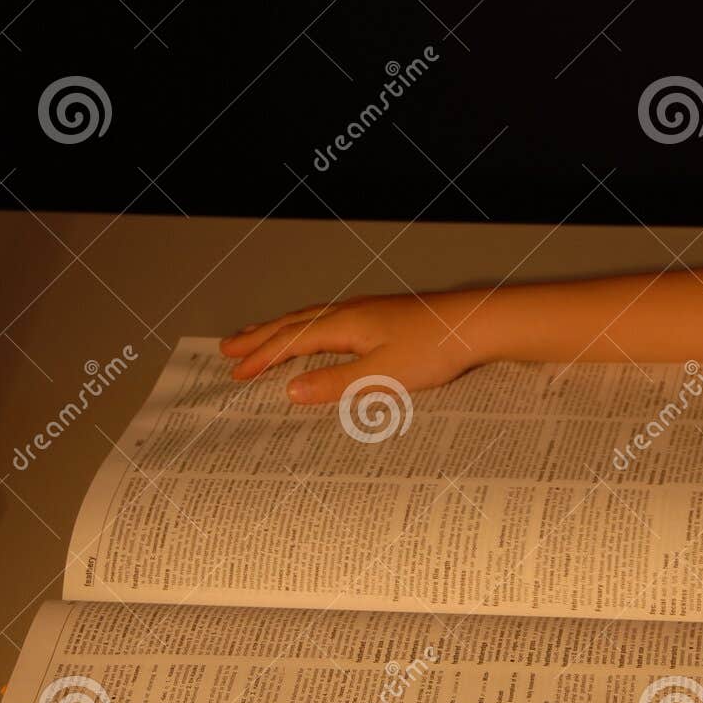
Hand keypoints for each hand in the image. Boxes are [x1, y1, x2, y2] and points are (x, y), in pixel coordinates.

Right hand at [220, 291, 483, 403]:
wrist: (476, 324)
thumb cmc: (434, 349)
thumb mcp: (381, 377)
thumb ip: (335, 384)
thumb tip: (291, 391)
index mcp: (344, 325)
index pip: (291, 341)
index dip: (262, 358)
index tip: (235, 373)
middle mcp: (350, 312)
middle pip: (293, 323)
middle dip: (259, 337)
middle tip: (227, 347)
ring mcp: (366, 311)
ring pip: (310, 318)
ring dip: (279, 328)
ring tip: (257, 335)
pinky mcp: (382, 316)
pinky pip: (328, 319)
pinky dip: (306, 326)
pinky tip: (312, 334)